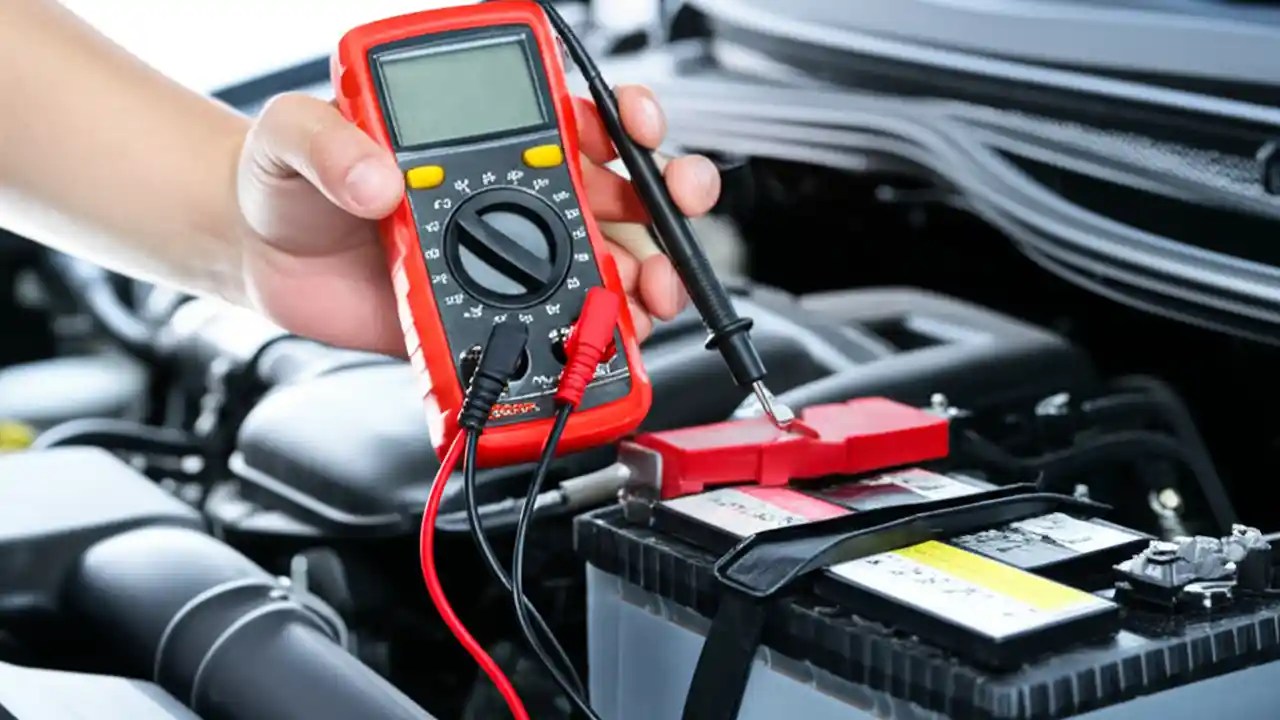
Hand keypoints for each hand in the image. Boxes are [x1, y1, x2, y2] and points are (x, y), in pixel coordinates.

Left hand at [235, 86, 718, 355]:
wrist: (264, 258)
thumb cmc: (287, 179)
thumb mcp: (295, 135)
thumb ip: (330, 145)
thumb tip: (379, 179)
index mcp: (481, 137)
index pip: (570, 114)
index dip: (621, 116)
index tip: (637, 126)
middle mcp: (509, 193)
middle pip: (613, 189)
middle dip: (663, 194)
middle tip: (674, 203)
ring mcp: (505, 258)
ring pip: (603, 262)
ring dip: (644, 273)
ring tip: (650, 288)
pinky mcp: (489, 314)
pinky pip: (554, 328)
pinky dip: (594, 337)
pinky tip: (610, 338)